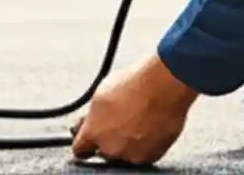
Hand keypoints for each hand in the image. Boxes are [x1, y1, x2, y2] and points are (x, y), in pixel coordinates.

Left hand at [71, 53, 199, 165]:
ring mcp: (132, 155)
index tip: (86, 140)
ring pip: (124, 153)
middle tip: (118, 120)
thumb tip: (87, 124)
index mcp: (93, 133)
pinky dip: (144, 144)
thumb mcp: (99, 96)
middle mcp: (111, 149)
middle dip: (107, 139)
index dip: (84, 142)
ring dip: (126, 142)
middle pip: (103, 150)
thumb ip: (91, 118)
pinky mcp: (152, 157)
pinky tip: (147, 126)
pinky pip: (143, 153)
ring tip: (136, 120)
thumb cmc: (133, 86)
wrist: (163, 87)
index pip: (80, 149)